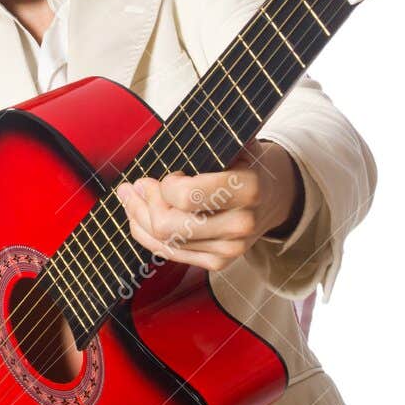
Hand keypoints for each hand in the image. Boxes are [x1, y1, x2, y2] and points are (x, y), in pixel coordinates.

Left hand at [114, 140, 302, 272]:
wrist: (274, 194)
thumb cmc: (245, 163)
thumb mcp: (234, 142)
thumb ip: (206, 141)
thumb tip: (167, 141)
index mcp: (247, 189)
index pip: (186, 196)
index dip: (165, 186)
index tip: (167, 175)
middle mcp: (240, 224)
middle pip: (168, 225)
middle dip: (143, 204)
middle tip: (135, 185)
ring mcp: (230, 249)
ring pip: (164, 241)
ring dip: (138, 218)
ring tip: (130, 198)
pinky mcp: (219, 262)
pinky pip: (170, 253)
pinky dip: (147, 235)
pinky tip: (138, 218)